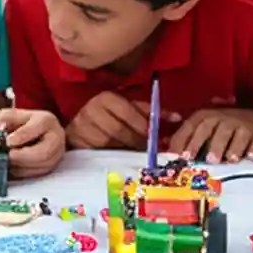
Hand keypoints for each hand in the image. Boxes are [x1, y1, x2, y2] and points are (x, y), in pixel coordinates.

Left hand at [0, 108, 64, 178]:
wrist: (37, 133)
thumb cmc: (24, 124)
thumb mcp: (12, 115)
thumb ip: (5, 118)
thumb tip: (0, 128)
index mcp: (46, 121)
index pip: (38, 127)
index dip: (21, 136)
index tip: (8, 141)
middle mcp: (55, 138)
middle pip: (43, 153)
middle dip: (21, 157)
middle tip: (6, 156)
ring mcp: (55, 155)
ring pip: (40, 166)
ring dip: (19, 166)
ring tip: (6, 161)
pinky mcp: (50, 168)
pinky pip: (36, 174)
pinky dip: (20, 172)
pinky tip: (10, 167)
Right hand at [66, 91, 180, 149]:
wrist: (80, 126)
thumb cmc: (110, 116)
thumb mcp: (129, 108)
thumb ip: (150, 113)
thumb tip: (177, 118)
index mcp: (106, 98)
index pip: (127, 112)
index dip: (142, 126)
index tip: (153, 136)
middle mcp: (91, 110)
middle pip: (118, 130)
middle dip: (135, 140)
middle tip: (147, 149)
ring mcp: (81, 127)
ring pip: (107, 142)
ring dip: (123, 148)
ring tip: (132, 151)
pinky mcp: (75, 141)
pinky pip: (96, 151)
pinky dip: (109, 154)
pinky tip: (117, 154)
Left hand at [167, 108, 252, 162]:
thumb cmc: (222, 129)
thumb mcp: (204, 130)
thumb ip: (186, 140)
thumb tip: (166, 155)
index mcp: (203, 117)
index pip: (189, 127)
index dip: (182, 141)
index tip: (177, 156)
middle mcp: (221, 117)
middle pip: (209, 129)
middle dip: (204, 143)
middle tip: (203, 160)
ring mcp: (240, 123)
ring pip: (234, 134)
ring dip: (231, 148)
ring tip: (228, 160)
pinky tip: (250, 158)